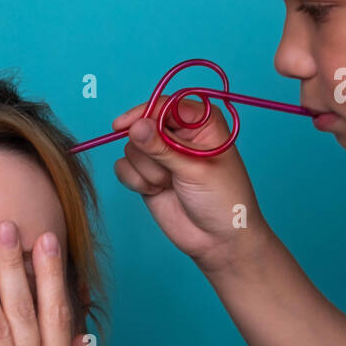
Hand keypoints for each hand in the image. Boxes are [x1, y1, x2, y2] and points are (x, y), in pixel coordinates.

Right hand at [111, 95, 268, 274]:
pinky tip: (155, 191)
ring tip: (168, 184)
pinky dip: (135, 181)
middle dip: (149, 151)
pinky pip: (123, 168)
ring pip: (130, 148)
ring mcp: (160, 155)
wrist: (217, 240)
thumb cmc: (222, 199)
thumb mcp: (194, 169)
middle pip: (142, 126)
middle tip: (169, 171)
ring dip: (146, 171)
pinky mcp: (146, 175)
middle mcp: (178, 134)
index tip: (124, 126)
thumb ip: (161, 147)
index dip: (143, 113)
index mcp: (201, 122)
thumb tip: (134, 127)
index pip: (164, 106)